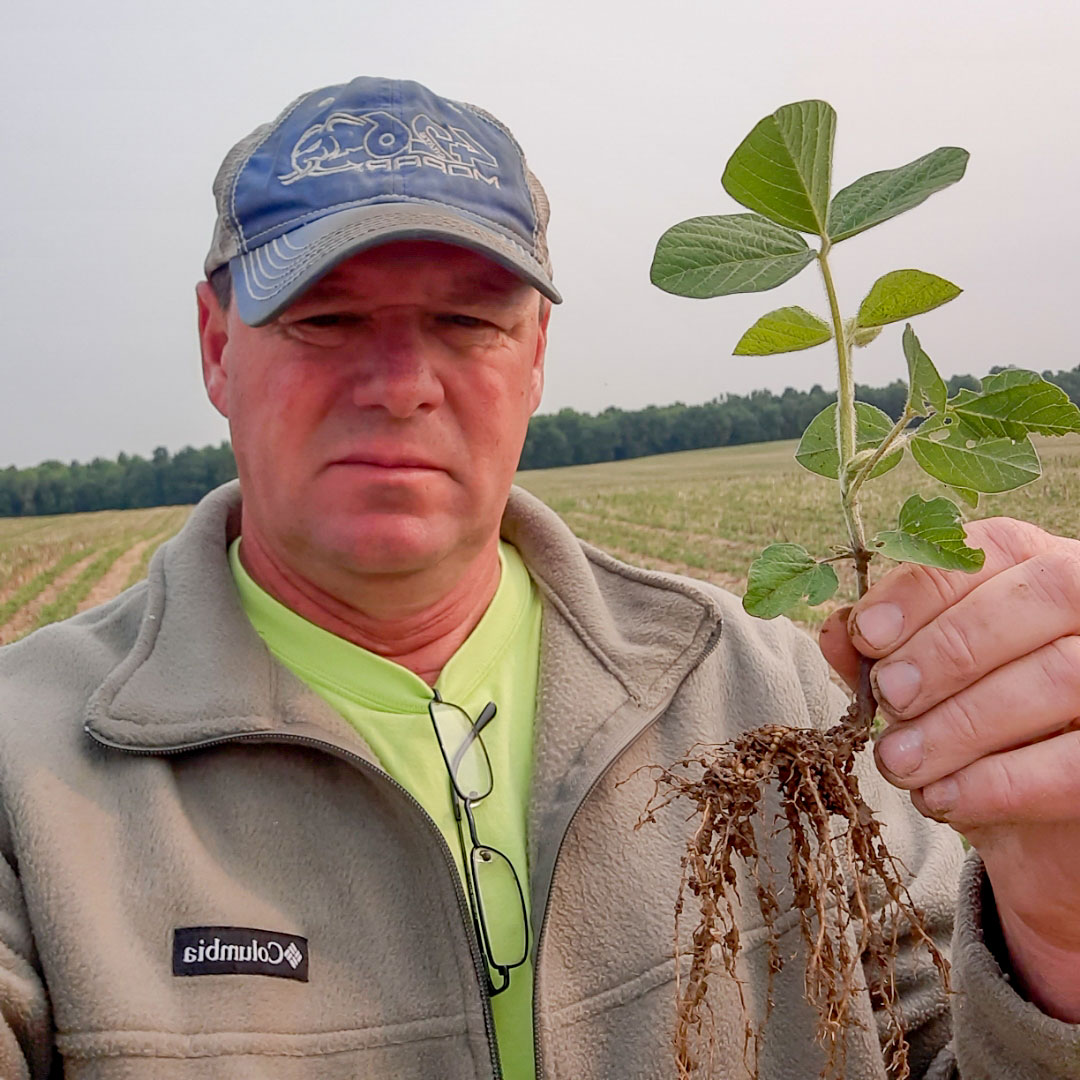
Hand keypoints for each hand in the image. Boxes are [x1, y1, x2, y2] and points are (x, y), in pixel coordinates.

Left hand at [818, 517, 1079, 1021]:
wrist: (1034, 825)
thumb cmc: (971, 731)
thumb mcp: (921, 685)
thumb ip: (883, 654)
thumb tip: (834, 629)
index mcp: (1039, 570)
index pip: (990, 550)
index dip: (924, 588)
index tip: (866, 634)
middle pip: (1039, 598)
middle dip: (947, 650)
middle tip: (887, 699)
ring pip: (1060, 675)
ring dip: (962, 723)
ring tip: (897, 761)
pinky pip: (1074, 763)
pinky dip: (998, 782)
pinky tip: (940, 797)